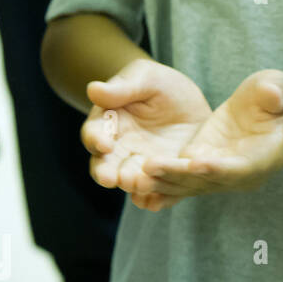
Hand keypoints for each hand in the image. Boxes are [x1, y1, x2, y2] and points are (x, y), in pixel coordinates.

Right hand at [82, 59, 212, 209]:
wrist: (189, 104)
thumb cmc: (159, 84)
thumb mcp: (145, 77)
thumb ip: (122, 87)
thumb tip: (92, 89)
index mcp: (107, 124)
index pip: (94, 134)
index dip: (96, 139)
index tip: (104, 144)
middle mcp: (118, 150)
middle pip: (105, 164)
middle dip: (105, 171)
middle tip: (109, 178)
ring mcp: (140, 165)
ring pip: (129, 180)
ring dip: (131, 186)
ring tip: (138, 187)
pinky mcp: (163, 177)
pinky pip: (157, 192)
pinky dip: (154, 200)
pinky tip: (155, 204)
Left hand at [131, 70, 282, 204]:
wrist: (260, 109)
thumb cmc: (269, 94)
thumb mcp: (272, 86)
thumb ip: (272, 91)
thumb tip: (273, 94)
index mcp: (266, 156)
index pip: (242, 168)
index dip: (219, 168)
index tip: (195, 163)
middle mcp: (240, 174)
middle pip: (206, 180)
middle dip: (178, 175)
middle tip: (149, 167)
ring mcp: (217, 176)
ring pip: (187, 184)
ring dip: (161, 183)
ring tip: (134, 178)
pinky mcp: (199, 172)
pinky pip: (178, 183)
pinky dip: (159, 187)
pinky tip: (135, 188)